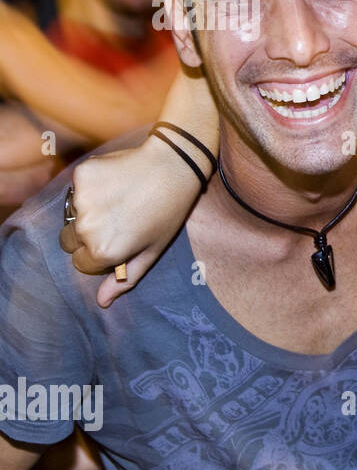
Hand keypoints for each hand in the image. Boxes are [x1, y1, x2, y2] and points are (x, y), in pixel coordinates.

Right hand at [61, 135, 200, 306]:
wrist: (174, 166)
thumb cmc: (168, 212)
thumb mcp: (152, 251)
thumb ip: (124, 278)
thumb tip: (102, 302)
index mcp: (102, 251)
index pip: (81, 264)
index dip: (100, 255)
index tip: (119, 242)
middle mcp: (86, 228)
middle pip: (69, 242)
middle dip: (88, 236)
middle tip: (117, 222)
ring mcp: (81, 200)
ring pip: (70, 215)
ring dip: (87, 211)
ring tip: (118, 201)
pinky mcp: (81, 176)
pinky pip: (75, 189)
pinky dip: (89, 188)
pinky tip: (114, 182)